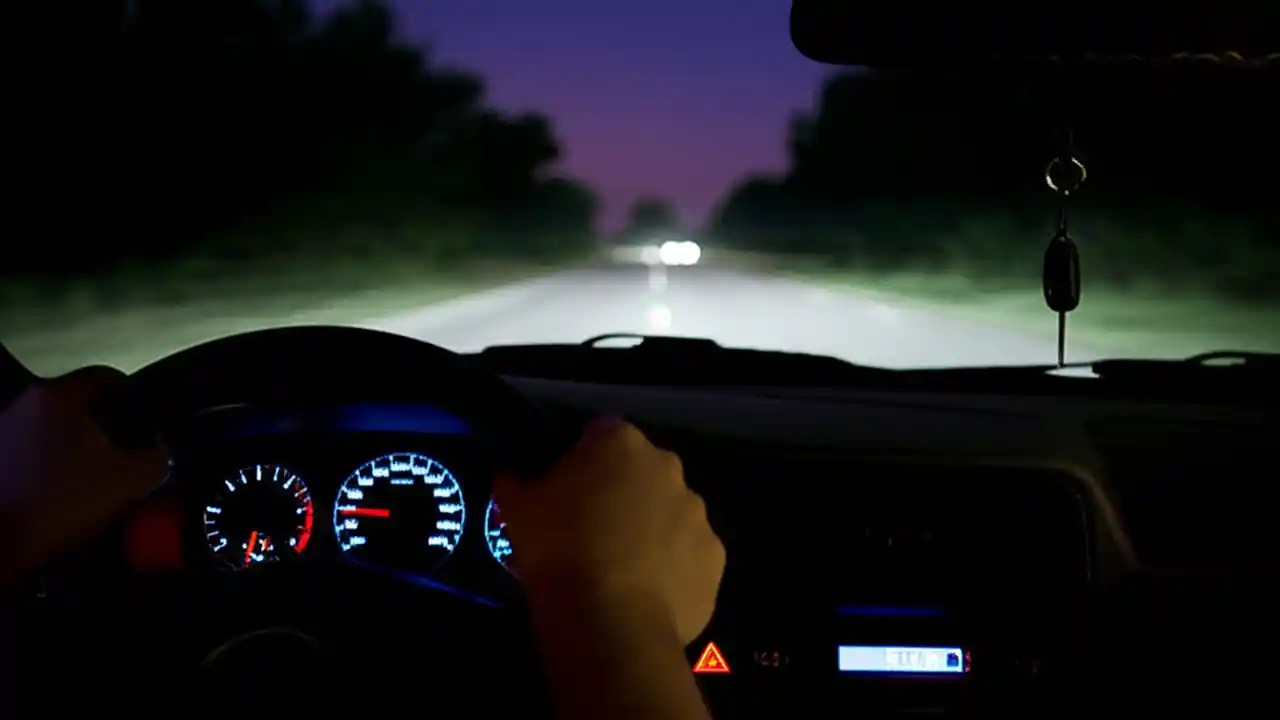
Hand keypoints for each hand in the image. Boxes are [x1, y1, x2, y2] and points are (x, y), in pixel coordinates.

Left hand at [0, 366, 168, 583]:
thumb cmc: (61, 502)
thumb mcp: (129, 482)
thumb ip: (158, 459)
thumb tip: (161, 452)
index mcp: (59, 396)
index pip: (107, 376)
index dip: (134, 395)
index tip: (147, 420)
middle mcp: (27, 402)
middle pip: (79, 403)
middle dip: (103, 425)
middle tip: (124, 453)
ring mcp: (2, 427)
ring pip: (54, 426)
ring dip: (74, 444)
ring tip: (92, 475)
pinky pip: (32, 448)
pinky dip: (49, 461)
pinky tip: (59, 489)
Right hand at [494, 416, 724, 644]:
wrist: (609, 619)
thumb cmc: (558, 549)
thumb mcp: (516, 509)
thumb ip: (517, 482)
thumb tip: (514, 479)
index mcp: (621, 443)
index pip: (600, 434)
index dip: (582, 459)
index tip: (567, 489)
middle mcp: (667, 467)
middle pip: (642, 471)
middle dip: (623, 491)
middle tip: (593, 528)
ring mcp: (697, 513)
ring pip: (671, 513)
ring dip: (651, 529)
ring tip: (621, 567)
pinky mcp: (714, 557)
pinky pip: (689, 554)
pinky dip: (673, 567)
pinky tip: (646, 591)